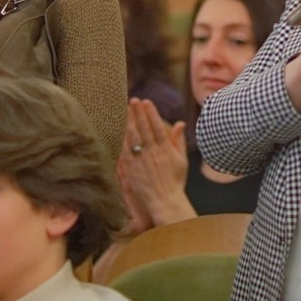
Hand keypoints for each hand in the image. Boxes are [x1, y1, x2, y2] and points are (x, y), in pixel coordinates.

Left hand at [118, 97, 194, 230]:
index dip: (151, 112)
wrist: (164, 201)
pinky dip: (122, 139)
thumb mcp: (181, 160)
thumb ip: (179, 141)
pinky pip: (125, 150)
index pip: (156, 126)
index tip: (146, 101)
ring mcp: (141, 160)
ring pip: (133, 137)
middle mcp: (153, 152)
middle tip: (133, 100)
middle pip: (143, 128)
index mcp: (165, 149)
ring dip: (129, 122)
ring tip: (124, 110)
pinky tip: (118, 130)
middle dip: (138, 113)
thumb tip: (180, 123)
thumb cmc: (175, 182)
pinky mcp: (131, 168)